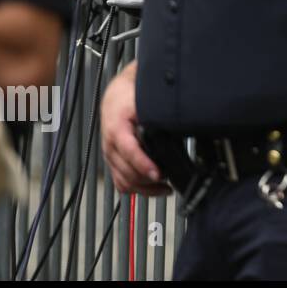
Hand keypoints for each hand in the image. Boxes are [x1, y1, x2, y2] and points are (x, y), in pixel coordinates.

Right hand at [100, 61, 169, 196]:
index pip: (129, 151)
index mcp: (117, 129)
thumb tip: (176, 120)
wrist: (115, 98)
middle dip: (147, 180)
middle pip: (126, 172)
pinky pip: (120, 182)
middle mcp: (110, 146)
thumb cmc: (128, 99)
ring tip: (165, 189)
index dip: (144, 165)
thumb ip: (155, 114)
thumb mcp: (141, 101)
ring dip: (144, 188)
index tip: (158, 174)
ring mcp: (111, 156)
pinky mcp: (113, 161)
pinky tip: (152, 188)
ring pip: (123, 181)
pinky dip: (136, 189)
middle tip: (168, 182)